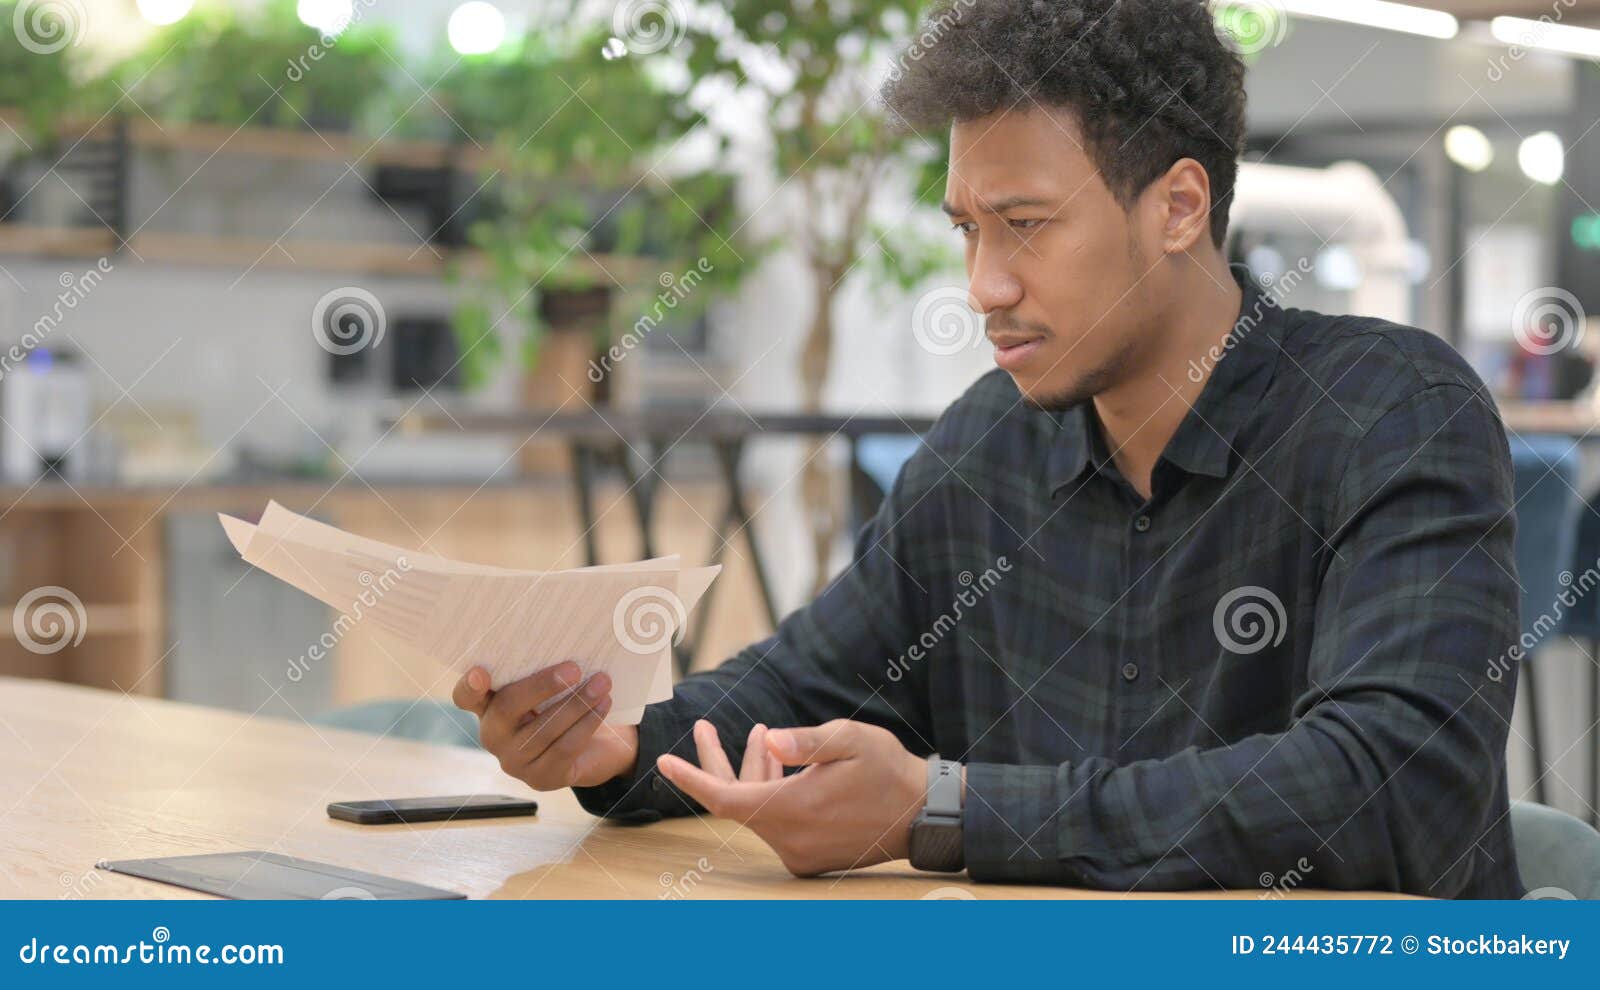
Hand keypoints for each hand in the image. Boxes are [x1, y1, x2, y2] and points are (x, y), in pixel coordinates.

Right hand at [452, 663, 637, 790]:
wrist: (596, 746)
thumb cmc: (566, 704)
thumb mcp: (550, 686)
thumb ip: (543, 670)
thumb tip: (565, 641)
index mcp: (488, 706)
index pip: (466, 697)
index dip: (469, 686)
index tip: (480, 672)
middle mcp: (494, 735)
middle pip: (507, 707)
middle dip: (542, 686)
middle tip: (574, 669)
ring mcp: (514, 761)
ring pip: (543, 730)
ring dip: (577, 703)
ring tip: (602, 682)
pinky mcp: (541, 778)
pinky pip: (564, 748)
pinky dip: (587, 723)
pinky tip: (603, 704)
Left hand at [656, 718, 926, 876]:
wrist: (923, 814)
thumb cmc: (889, 771)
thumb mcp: (851, 740)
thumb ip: (807, 741)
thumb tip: (769, 739)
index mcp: (793, 810)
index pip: (724, 798)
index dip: (691, 778)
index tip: (663, 761)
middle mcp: (790, 838)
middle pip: (736, 801)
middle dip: (718, 764)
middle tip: (704, 727)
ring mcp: (799, 852)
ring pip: (758, 809)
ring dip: (754, 773)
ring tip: (759, 734)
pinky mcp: (809, 857)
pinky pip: (776, 822)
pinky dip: (771, 792)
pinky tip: (778, 762)